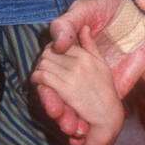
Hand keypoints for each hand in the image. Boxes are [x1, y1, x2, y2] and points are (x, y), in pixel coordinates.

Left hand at [30, 28, 123, 143]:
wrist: (107, 116)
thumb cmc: (105, 92)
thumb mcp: (101, 65)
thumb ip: (91, 46)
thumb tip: (84, 28)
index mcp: (87, 55)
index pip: (62, 44)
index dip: (52, 50)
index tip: (51, 58)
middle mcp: (80, 62)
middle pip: (49, 52)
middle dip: (43, 59)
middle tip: (42, 67)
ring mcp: (73, 75)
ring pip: (44, 63)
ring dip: (38, 69)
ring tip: (39, 75)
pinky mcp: (66, 89)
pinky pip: (43, 76)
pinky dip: (36, 79)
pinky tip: (37, 83)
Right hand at [37, 0, 144, 137]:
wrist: (138, 19)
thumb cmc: (108, 9)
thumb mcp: (86, 10)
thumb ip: (69, 24)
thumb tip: (57, 44)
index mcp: (62, 52)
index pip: (45, 75)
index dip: (45, 90)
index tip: (50, 101)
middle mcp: (71, 68)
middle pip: (54, 94)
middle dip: (55, 107)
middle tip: (59, 115)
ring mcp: (87, 79)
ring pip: (68, 105)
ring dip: (66, 119)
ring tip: (73, 128)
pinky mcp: (105, 88)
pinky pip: (88, 109)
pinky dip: (81, 123)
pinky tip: (81, 132)